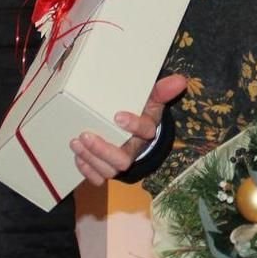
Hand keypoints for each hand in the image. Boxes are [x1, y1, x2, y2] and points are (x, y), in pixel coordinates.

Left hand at [71, 73, 186, 185]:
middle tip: (85, 135)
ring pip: (108, 170)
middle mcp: (133, 150)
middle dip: (103, 150)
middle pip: (123, 160)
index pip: (145, 132)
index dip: (133, 126)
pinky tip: (78, 158)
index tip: (118, 115)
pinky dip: (87, 170)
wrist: (134, 131)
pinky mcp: (106, 168)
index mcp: (146, 131)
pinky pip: (98, 177)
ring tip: (75, 142)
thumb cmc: (140, 112)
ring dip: (90, 158)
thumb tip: (181, 80)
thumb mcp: (151, 99)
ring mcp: (118, 162)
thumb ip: (162, 90)